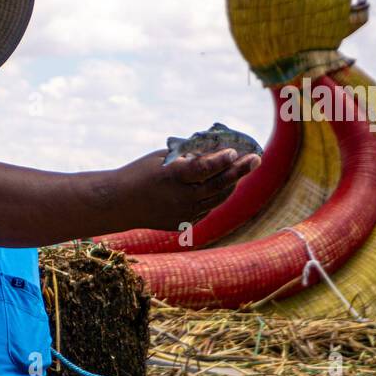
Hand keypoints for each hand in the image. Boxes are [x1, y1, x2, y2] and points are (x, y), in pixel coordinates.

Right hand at [113, 148, 260, 231]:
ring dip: (231, 183)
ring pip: (217, 198)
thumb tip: (219, 152)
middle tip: (256, 158)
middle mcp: (180, 198)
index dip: (221, 160)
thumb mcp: (162, 158)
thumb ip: (190, 157)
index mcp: (172, 177)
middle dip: (239, 170)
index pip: (204, 169)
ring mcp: (183, 214)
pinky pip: (207, 209)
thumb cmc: (141, 173)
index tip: (234, 151)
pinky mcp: (183, 224)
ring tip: (241, 169)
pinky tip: (222, 185)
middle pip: (218, 185)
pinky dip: (215, 196)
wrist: (120, 203)